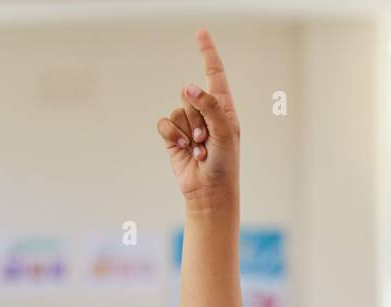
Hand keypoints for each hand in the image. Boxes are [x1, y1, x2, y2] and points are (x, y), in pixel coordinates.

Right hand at [155, 29, 239, 202]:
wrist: (210, 190)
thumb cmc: (224, 163)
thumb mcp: (225, 132)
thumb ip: (209, 106)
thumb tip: (188, 87)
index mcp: (224, 108)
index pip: (214, 74)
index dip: (207, 53)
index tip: (200, 32)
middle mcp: (205, 112)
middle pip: (190, 95)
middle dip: (198, 118)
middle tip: (208, 140)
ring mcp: (188, 124)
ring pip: (178, 110)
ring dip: (188, 132)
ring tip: (200, 149)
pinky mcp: (173, 135)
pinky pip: (165, 123)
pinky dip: (173, 136)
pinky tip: (183, 149)